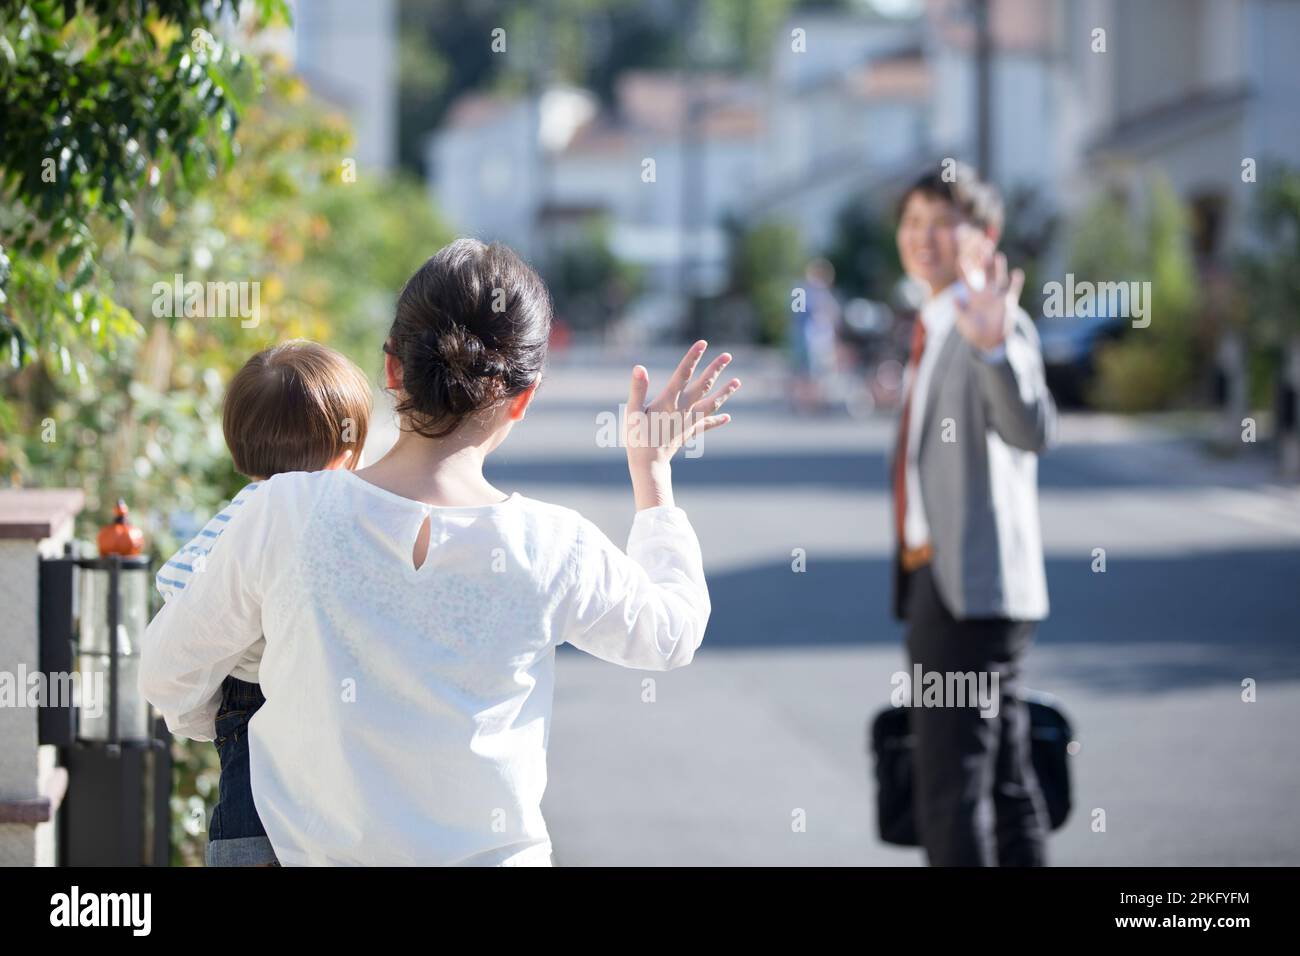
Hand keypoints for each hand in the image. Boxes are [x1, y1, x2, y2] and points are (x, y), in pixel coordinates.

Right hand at [625, 340, 739, 509]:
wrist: (648, 465)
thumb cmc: (637, 437)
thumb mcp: (632, 412)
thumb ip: (637, 389)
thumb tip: (639, 367)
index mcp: (668, 401)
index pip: (682, 374)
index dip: (692, 358)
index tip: (703, 343)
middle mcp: (683, 409)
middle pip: (702, 386)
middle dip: (715, 370)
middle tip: (728, 356)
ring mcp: (688, 421)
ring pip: (711, 404)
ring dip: (724, 392)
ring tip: (738, 382)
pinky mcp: (689, 432)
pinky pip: (706, 424)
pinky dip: (717, 420)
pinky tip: (728, 417)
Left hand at [954, 224, 1024, 351]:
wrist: (990, 341)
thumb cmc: (974, 332)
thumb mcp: (964, 322)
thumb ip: (960, 311)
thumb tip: (953, 299)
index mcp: (972, 296)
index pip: (967, 280)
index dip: (964, 270)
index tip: (961, 258)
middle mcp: (985, 292)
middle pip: (985, 273)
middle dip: (984, 261)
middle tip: (984, 246)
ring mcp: (997, 296)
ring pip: (998, 277)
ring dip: (998, 268)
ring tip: (998, 256)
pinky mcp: (1008, 302)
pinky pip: (1013, 289)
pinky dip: (1015, 282)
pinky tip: (1017, 273)